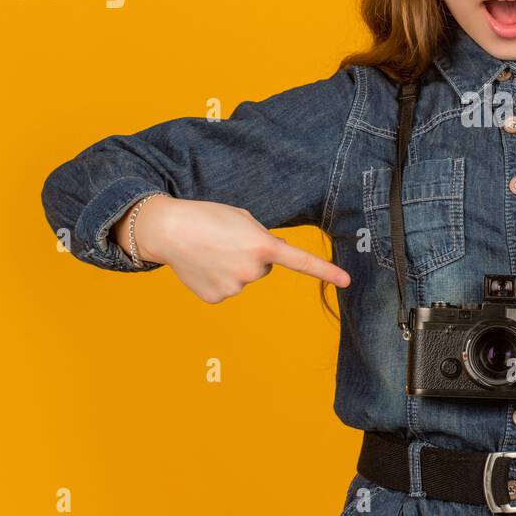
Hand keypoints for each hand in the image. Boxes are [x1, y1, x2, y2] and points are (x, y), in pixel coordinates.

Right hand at [131, 196, 350, 302]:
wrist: (168, 229)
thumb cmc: (207, 217)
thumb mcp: (243, 219)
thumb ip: (263, 238)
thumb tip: (270, 257)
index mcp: (263, 246)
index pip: (301, 262)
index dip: (326, 271)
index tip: (347, 281)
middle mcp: (253, 271)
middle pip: (263, 267)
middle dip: (251, 256)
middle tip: (226, 241)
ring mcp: (235, 288)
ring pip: (245, 278)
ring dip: (233, 266)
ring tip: (211, 250)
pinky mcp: (218, 298)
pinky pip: (227, 287)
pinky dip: (217, 278)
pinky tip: (203, 265)